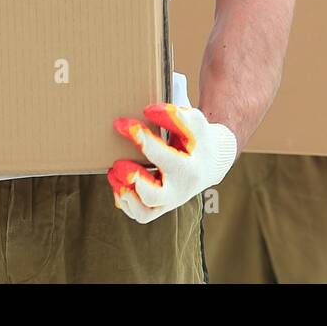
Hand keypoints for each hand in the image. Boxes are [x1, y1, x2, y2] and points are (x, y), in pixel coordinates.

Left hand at [108, 103, 237, 224]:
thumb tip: (148, 111)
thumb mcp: (196, 124)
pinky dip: (126, 201)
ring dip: (124, 193)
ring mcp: (169, 203)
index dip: (140, 138)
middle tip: (118, 163)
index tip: (123, 123)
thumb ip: (176, 116)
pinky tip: (120, 182)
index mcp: (189, 169)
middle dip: (132, 179)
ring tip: (115, 171)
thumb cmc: (199, 140)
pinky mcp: (160, 208)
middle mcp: (179, 191)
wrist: (211, 163)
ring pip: (143, 212)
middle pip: (152, 196)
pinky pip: (140, 214)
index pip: (162, 156)